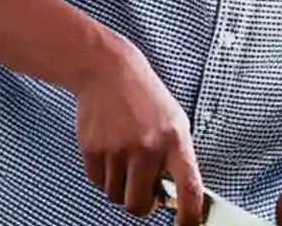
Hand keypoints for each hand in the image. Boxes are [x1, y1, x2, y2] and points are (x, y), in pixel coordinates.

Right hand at [74, 35, 204, 225]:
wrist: (108, 70)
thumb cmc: (145, 96)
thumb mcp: (174, 121)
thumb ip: (176, 157)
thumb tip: (176, 195)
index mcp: (174, 140)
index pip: (188, 188)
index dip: (189, 216)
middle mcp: (146, 148)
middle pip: (139, 205)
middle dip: (141, 205)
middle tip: (144, 191)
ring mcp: (117, 149)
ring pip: (116, 195)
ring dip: (121, 187)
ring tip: (125, 159)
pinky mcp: (93, 149)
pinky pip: (97, 182)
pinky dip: (103, 175)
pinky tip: (110, 150)